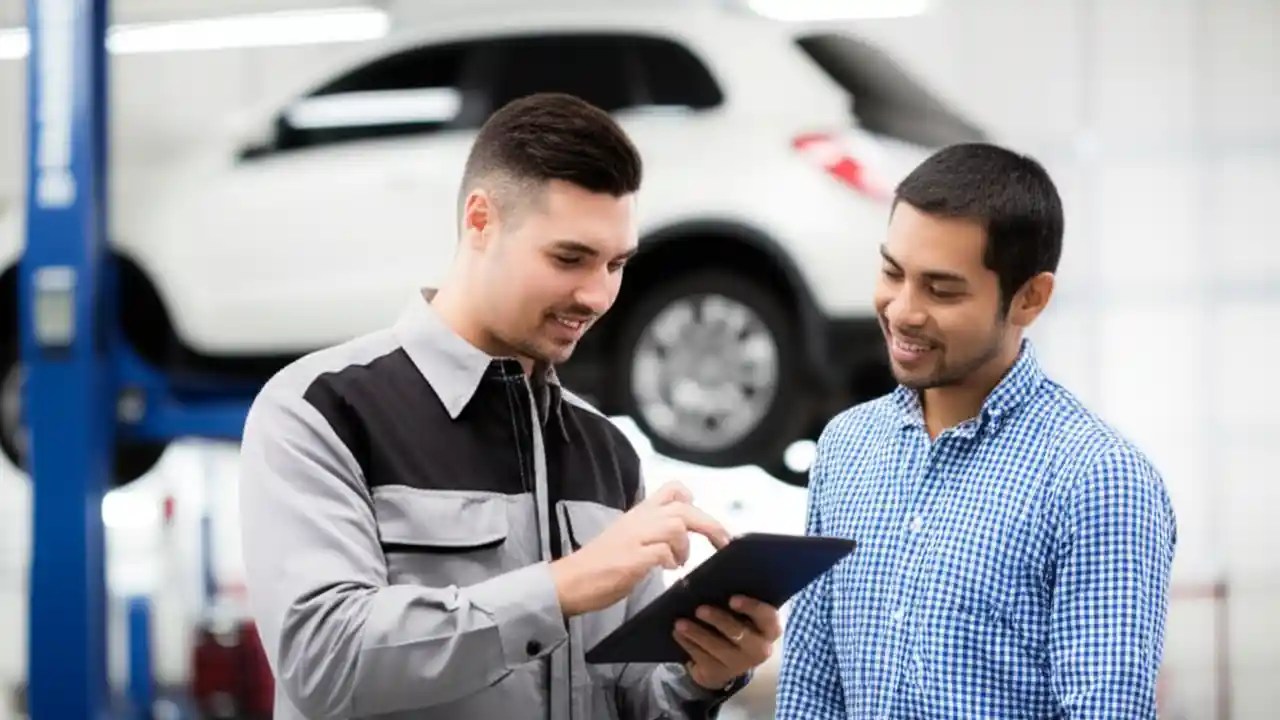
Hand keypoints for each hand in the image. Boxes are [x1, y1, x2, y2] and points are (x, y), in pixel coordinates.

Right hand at [550, 481, 731, 616]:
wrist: (569, 581)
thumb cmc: (599, 565)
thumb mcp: (628, 538)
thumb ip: (653, 532)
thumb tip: (680, 537)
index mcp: (638, 513)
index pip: (673, 490)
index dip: (694, 501)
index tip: (702, 521)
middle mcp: (638, 520)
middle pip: (684, 509)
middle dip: (710, 525)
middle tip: (723, 542)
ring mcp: (634, 538)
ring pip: (676, 526)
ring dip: (686, 545)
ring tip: (679, 563)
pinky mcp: (631, 559)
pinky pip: (662, 552)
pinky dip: (670, 560)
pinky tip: (666, 570)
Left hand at [673, 595, 781, 690]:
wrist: (726, 661)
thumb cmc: (735, 624)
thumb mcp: (742, 614)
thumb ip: (736, 601)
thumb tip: (711, 580)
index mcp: (769, 629)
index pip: (768, 617)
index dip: (752, 608)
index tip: (732, 599)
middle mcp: (760, 649)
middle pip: (740, 634)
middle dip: (718, 620)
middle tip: (699, 609)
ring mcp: (739, 665)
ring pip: (718, 648)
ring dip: (697, 633)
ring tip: (680, 622)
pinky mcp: (719, 674)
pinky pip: (702, 658)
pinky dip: (688, 644)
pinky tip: (678, 634)